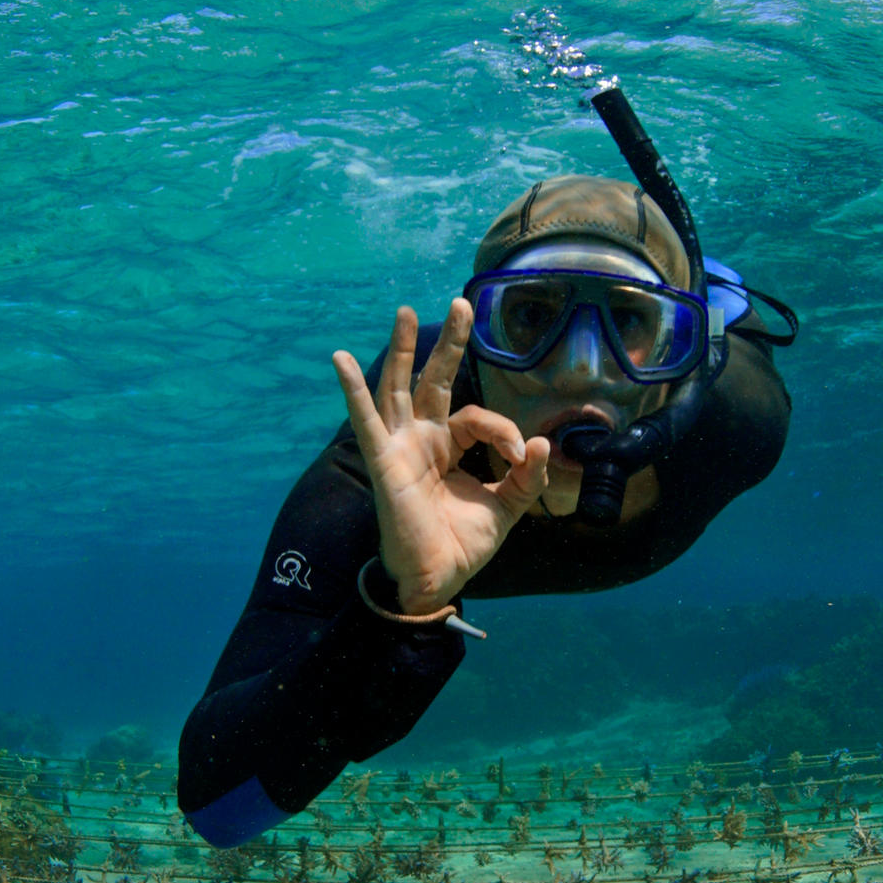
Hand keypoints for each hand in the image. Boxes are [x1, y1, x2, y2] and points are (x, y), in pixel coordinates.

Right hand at [330, 299, 552, 615]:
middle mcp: (423, 440)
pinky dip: (353, 390)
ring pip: (400, 388)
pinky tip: (340, 360)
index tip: (520, 457)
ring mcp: (401, 447)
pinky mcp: (385, 461)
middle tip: (464, 303)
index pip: (479, 418)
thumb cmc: (463, 543)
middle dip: (450, 344)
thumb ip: (526, 475)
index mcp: (449, 446)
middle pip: (435, 381)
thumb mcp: (507, 505)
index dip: (504, 431)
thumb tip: (541, 442)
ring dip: (403, 350)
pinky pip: (366, 421)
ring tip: (405, 312)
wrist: (438, 579)